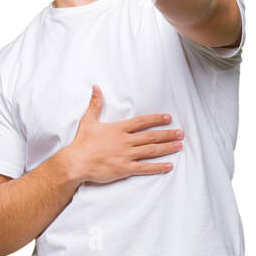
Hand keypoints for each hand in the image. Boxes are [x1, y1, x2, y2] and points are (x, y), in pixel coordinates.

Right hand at [61, 85, 182, 183]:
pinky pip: (145, 167)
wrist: (75, 162)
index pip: (142, 122)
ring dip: (167, 148)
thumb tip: (96, 87)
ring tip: (180, 145)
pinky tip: (169, 165)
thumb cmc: (81, 142)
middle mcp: (126, 141)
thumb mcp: (88, 120)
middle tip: (181, 133)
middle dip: (168, 134)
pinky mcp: (125, 168)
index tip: (169, 118)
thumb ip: (95, 104)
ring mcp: (126, 155)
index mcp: (119, 129)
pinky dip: (158, 167)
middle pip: (151, 136)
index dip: (157, 119)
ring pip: (152, 150)